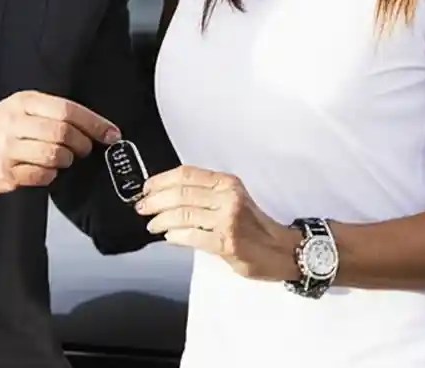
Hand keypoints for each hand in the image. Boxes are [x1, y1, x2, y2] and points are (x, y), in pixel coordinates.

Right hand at [0, 90, 121, 194]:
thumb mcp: (21, 108)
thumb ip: (52, 113)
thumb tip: (96, 127)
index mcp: (23, 103)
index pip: (68, 109)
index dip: (95, 123)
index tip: (111, 133)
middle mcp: (15, 122)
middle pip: (64, 133)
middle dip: (82, 145)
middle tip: (83, 149)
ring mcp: (9, 149)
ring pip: (55, 155)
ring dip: (66, 160)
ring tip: (61, 158)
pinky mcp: (5, 172)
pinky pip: (42, 176)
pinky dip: (50, 175)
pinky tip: (43, 169)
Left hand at [134, 166, 301, 281]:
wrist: (282, 250)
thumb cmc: (256, 227)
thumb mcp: (233, 200)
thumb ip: (206, 196)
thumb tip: (169, 198)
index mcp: (227, 183)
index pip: (187, 174)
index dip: (161, 180)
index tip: (147, 187)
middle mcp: (227, 197)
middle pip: (181, 193)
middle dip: (155, 200)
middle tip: (143, 207)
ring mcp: (227, 220)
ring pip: (182, 214)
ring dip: (161, 220)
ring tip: (153, 225)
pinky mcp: (226, 242)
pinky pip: (191, 236)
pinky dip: (175, 236)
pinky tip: (169, 237)